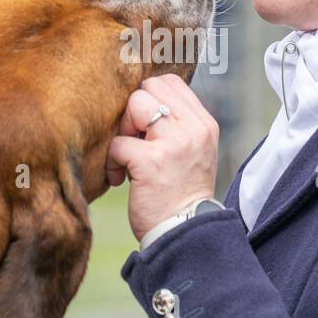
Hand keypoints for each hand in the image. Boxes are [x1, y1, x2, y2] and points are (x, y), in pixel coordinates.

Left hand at [105, 73, 218, 241]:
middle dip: (131, 113)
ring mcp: (174, 143)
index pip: (170, 83)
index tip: (143, 126)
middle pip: (148, 89)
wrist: (186, 234)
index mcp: (204, 124)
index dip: (148, 97)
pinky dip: (112, 162)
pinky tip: (121, 180)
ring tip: (126, 161)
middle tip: (133, 142)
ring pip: (133, 107)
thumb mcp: (194, 152)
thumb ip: (178, 124)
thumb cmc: (182, 195)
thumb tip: (142, 98)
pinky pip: (118, 143)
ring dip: (121, 133)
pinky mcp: (150, 162)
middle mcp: (193, 129)